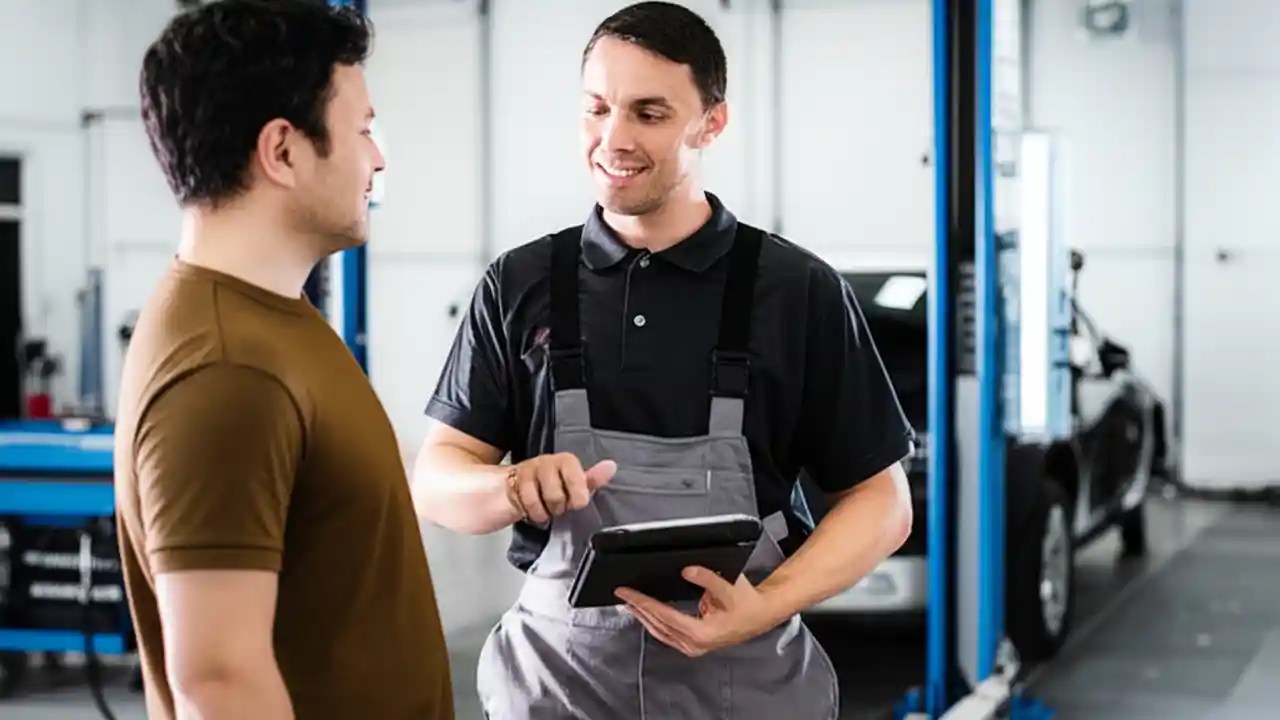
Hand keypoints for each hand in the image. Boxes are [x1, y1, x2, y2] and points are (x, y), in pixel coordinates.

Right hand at [507, 453, 615, 524]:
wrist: (516, 488)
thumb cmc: (552, 488)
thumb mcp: (574, 487)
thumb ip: (593, 479)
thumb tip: (611, 466)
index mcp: (566, 461)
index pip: (576, 476)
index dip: (577, 494)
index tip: (577, 502)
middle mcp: (547, 461)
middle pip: (558, 495)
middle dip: (559, 507)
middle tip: (558, 506)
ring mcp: (530, 471)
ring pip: (544, 501)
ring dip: (547, 511)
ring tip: (547, 508)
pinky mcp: (515, 482)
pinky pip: (529, 505)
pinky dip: (534, 513)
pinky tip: (535, 510)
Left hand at [615, 567, 780, 657]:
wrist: (761, 616)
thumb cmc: (747, 602)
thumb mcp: (730, 586)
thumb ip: (707, 578)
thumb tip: (686, 570)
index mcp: (702, 633)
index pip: (664, 615)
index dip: (643, 602)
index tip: (627, 592)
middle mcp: (694, 644)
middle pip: (657, 625)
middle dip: (638, 608)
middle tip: (622, 593)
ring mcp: (693, 647)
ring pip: (660, 632)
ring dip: (643, 617)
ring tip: (628, 602)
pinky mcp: (694, 645)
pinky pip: (667, 634)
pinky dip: (654, 623)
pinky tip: (646, 613)